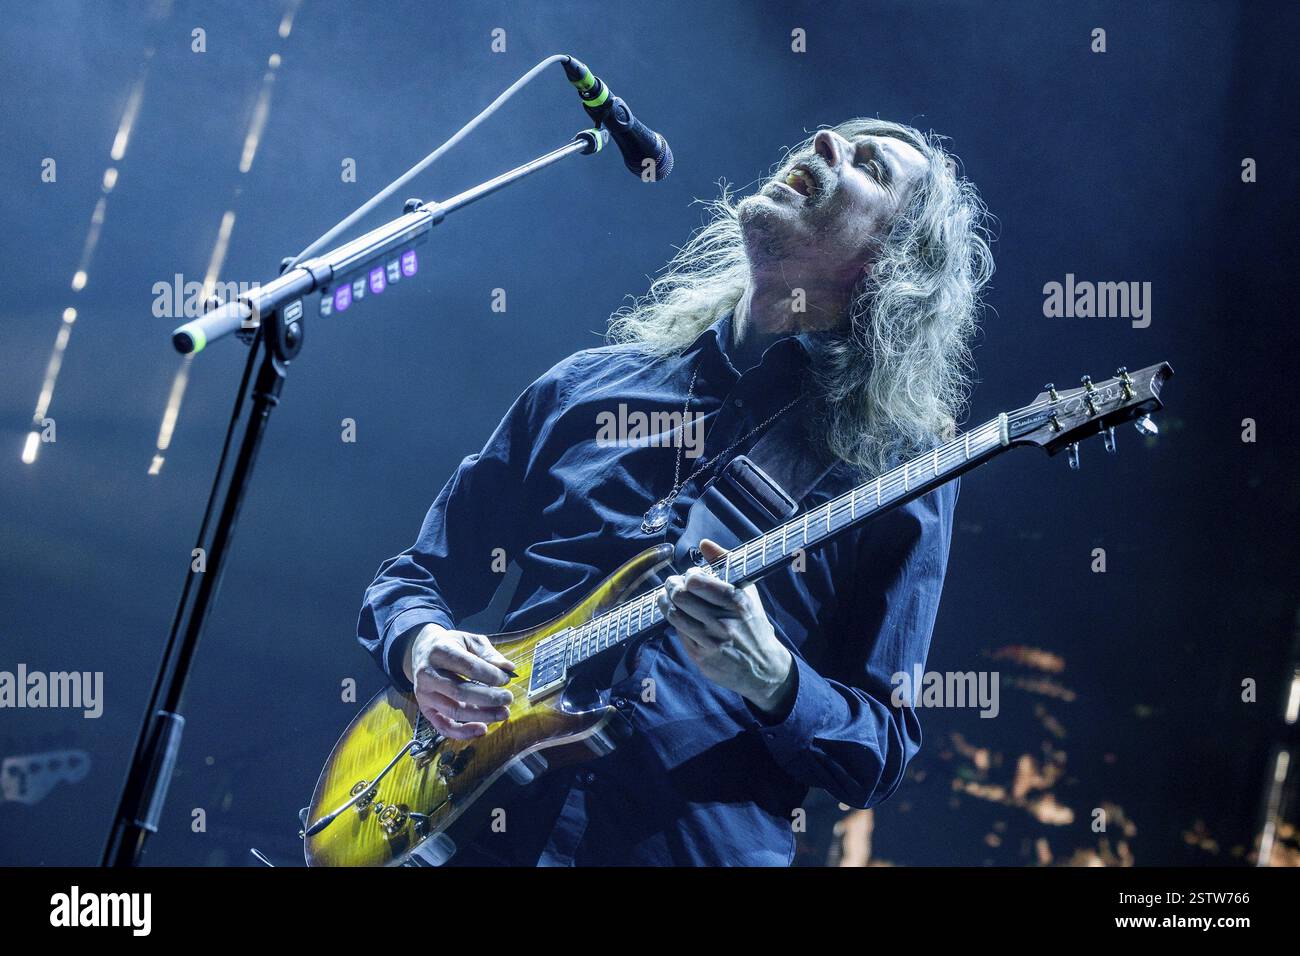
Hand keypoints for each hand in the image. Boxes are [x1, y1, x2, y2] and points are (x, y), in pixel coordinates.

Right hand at [405, 623, 515, 738]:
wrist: (423, 650)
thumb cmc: (451, 645)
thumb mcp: (470, 641)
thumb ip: (489, 654)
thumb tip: (508, 669)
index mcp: (440, 651)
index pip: (469, 667)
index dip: (491, 675)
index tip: (506, 679)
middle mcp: (428, 674)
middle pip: (460, 692)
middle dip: (489, 698)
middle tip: (508, 698)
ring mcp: (424, 694)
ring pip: (454, 710)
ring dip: (482, 715)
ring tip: (503, 713)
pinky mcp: (425, 709)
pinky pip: (443, 726)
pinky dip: (463, 732)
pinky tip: (483, 729)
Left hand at [657, 539, 795, 716]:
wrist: (762, 666)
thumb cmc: (752, 622)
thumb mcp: (747, 591)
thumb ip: (726, 563)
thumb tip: (704, 543)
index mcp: (737, 601)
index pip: (697, 582)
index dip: (688, 576)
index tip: (690, 577)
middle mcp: (724, 622)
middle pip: (680, 596)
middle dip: (672, 586)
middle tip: (673, 584)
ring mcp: (711, 641)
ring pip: (674, 614)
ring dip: (667, 602)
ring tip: (670, 597)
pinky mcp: (701, 656)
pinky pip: (678, 632)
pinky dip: (675, 620)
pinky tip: (678, 615)